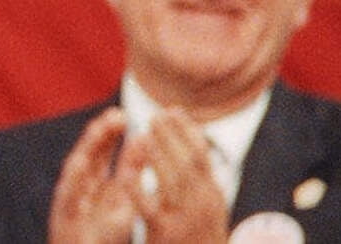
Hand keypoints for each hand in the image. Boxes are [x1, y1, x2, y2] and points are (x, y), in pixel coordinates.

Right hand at [49, 109, 143, 243]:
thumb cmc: (102, 235)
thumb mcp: (122, 202)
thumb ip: (129, 171)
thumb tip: (145, 139)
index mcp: (96, 184)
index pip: (102, 153)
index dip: (111, 134)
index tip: (122, 113)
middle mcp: (79, 188)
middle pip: (89, 156)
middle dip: (101, 135)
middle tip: (116, 114)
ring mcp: (70, 201)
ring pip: (77, 170)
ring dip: (88, 149)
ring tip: (99, 128)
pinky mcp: (65, 217)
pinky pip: (70, 196)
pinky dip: (74, 177)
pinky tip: (80, 161)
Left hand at [133, 111, 229, 243]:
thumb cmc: (199, 242)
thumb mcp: (208, 214)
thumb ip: (202, 187)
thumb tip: (199, 155)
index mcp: (213, 199)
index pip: (203, 157)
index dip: (188, 131)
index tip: (175, 111)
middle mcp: (203, 206)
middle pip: (189, 162)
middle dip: (173, 136)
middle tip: (156, 115)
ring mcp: (184, 219)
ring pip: (172, 178)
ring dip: (158, 152)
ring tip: (144, 132)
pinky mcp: (163, 232)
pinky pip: (147, 203)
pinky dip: (138, 183)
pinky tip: (126, 169)